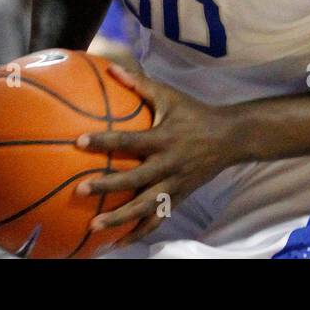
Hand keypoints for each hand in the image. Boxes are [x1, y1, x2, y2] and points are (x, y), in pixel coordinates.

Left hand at [74, 65, 240, 248]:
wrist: (229, 138)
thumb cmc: (194, 113)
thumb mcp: (169, 95)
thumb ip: (140, 84)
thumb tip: (112, 68)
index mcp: (164, 139)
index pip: (130, 141)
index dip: (105, 142)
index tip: (80, 142)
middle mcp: (168, 165)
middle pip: (135, 179)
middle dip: (107, 186)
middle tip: (80, 190)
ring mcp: (174, 185)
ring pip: (145, 207)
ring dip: (119, 218)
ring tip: (93, 227)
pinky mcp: (179, 198)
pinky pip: (158, 219)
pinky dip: (139, 233)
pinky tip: (119, 242)